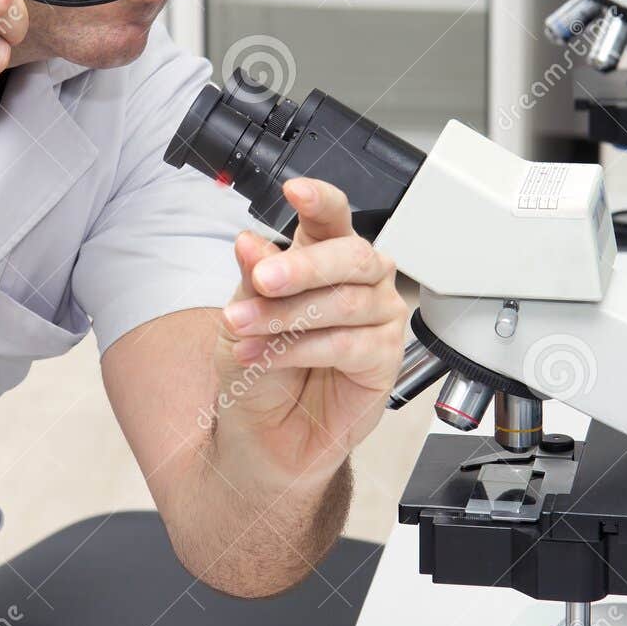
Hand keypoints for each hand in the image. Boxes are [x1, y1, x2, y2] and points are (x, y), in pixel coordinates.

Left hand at [212, 179, 408, 493]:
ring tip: (242, 330)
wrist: (262, 435)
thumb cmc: (258, 368)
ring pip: (343, 302)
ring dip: (285, 317)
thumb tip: (249, 242)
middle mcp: (357, 280)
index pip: (331, 217)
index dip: (320, 201)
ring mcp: (377, 317)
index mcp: (323, 255)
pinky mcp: (385, 359)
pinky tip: (264, 356)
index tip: (295, 190)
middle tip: (262, 281)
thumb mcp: (241, 316)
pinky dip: (299, 350)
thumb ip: (252, 279)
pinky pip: (347, 345)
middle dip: (302, 267)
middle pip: (349, 256)